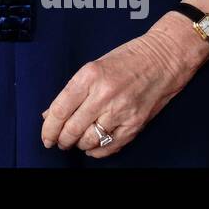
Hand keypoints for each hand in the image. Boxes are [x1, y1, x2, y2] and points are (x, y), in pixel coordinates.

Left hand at [40, 12, 207, 158]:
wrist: (163, 58)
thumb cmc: (128, 58)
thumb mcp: (93, 67)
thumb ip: (72, 91)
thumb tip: (51, 113)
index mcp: (89, 76)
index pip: (60, 109)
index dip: (48, 128)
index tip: (45, 136)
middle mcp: (104, 94)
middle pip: (72, 128)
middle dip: (62, 139)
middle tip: (59, 141)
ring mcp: (121, 111)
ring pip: (90, 140)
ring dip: (78, 145)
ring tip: (76, 141)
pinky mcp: (135, 123)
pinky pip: (111, 146)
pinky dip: (98, 150)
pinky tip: (92, 147)